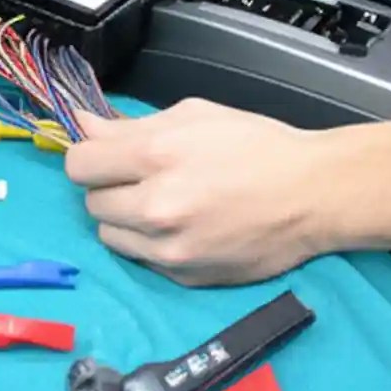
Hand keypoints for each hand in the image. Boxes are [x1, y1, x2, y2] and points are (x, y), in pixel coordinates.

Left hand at [65, 98, 336, 285]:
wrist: (312, 194)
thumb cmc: (256, 145)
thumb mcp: (193, 115)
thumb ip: (130, 124)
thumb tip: (82, 124)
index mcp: (155, 156)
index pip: (79, 165)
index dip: (90, 157)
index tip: (105, 156)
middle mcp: (155, 206)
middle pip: (91, 202)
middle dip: (110, 188)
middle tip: (142, 179)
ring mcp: (169, 247)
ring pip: (109, 235)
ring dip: (125, 219)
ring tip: (161, 204)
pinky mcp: (183, 275)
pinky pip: (140, 258)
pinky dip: (150, 243)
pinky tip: (183, 226)